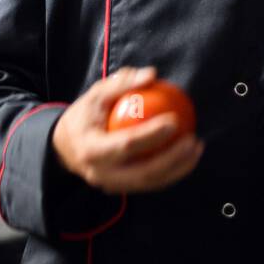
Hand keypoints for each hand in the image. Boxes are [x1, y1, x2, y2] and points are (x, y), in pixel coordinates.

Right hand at [51, 66, 204, 194]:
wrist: (66, 146)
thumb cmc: (85, 115)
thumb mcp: (96, 94)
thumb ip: (122, 82)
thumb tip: (152, 74)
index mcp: (92, 151)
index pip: (126, 145)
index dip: (152, 135)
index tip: (174, 119)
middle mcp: (102, 174)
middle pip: (144, 173)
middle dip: (173, 159)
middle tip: (193, 139)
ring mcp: (113, 186)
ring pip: (151, 183)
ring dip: (179, 168)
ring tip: (197, 147)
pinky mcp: (123, 189)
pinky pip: (151, 182)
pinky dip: (172, 170)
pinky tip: (189, 155)